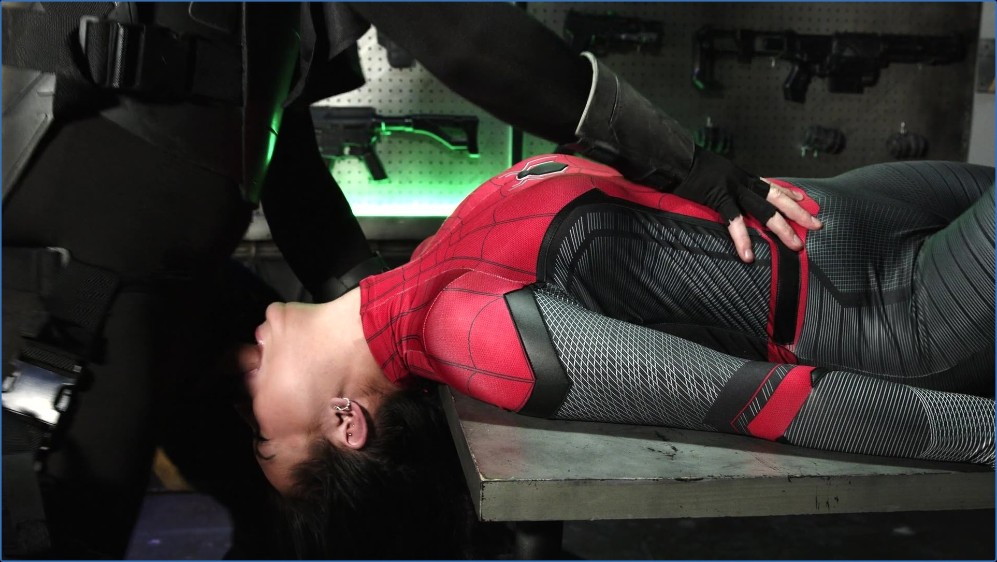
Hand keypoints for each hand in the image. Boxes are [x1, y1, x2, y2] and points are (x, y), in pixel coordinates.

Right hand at [674, 148, 821, 261]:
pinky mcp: (718, 197)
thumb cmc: (689, 166)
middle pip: (777, 198)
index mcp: (741, 176)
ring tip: (795, 244)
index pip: (771, 186)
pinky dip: (742, 239)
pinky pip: (734, 221)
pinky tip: (748, 254)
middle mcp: (742, 181)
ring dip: (782, 228)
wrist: (676, 158)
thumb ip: (723, 185)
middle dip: (798, 212)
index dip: (788, 193)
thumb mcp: (713, 173)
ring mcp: (733, 189)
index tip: (803, 199)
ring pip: (765, 210)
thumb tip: (722, 195)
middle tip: (816, 224)